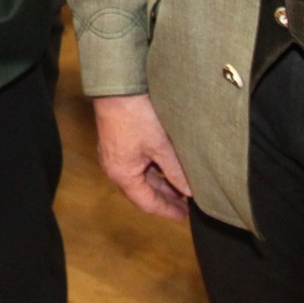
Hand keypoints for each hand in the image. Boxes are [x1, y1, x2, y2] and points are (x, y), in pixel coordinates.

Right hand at [91, 94, 190, 219]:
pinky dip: (153, 169)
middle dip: (165, 198)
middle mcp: (115, 168)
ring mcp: (114, 155)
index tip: (184, 216)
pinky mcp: (118, 142)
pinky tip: (168, 166)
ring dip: (160, 182)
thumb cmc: (136, 114)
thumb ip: (175, 171)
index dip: (168, 211)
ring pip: (140, 177)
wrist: (117, 85)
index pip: (147, 203)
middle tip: (187, 204)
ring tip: (182, 185)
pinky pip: (137, 164)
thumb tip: (189, 191)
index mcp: (122, 174)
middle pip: (142, 191)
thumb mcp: (161, 146)